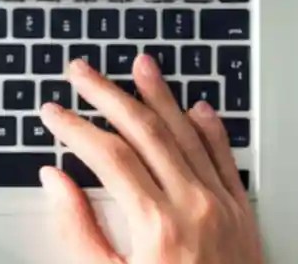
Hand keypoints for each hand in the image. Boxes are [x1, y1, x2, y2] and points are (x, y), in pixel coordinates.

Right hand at [39, 56, 263, 263]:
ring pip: (187, 133)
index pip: (107, 155)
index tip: (53, 113)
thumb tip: (56, 183)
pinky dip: (208, 127)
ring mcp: (223, 207)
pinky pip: (225, 157)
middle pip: (145, 130)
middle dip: (108, 94)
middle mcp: (193, 206)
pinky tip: (196, 108)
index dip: (74, 127)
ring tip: (140, 66)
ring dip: (160, 95)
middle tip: (82, 71)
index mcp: (155, 225)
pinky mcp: (244, 214)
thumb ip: (78, 231)